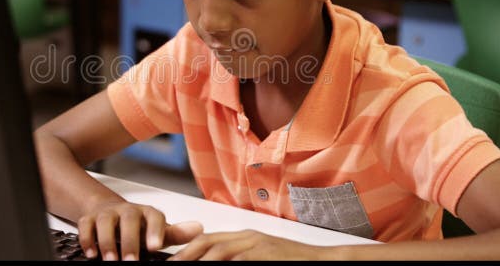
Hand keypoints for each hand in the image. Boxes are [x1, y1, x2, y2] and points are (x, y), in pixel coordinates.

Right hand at [76, 200, 202, 259]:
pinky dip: (87, 239)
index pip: (155, 217)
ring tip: (110, 260)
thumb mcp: (158, 230)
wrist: (109, 210)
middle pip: (128, 220)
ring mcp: (108, 213)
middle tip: (130, 261)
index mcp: (147, 213)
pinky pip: (86, 225)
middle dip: (128, 242)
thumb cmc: (138, 225)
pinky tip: (91, 253)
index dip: (155, 231)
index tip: (154, 247)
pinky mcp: (90, 218)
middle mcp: (127, 210)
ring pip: (106, 221)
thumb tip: (199, 228)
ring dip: (107, 242)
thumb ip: (177, 233)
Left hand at [168, 229, 329, 260]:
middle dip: (187, 253)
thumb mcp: (264, 257)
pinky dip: (223, 265)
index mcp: (247, 237)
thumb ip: (243, 258)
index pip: (210, 239)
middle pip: (210, 242)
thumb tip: (221, 261)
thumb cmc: (295, 262)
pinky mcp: (268, 255)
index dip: (189, 248)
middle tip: (172, 265)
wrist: (326, 261)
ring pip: (220, 250)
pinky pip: (240, 260)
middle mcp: (251, 238)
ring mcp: (260, 245)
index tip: (174, 259)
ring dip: (201, 260)